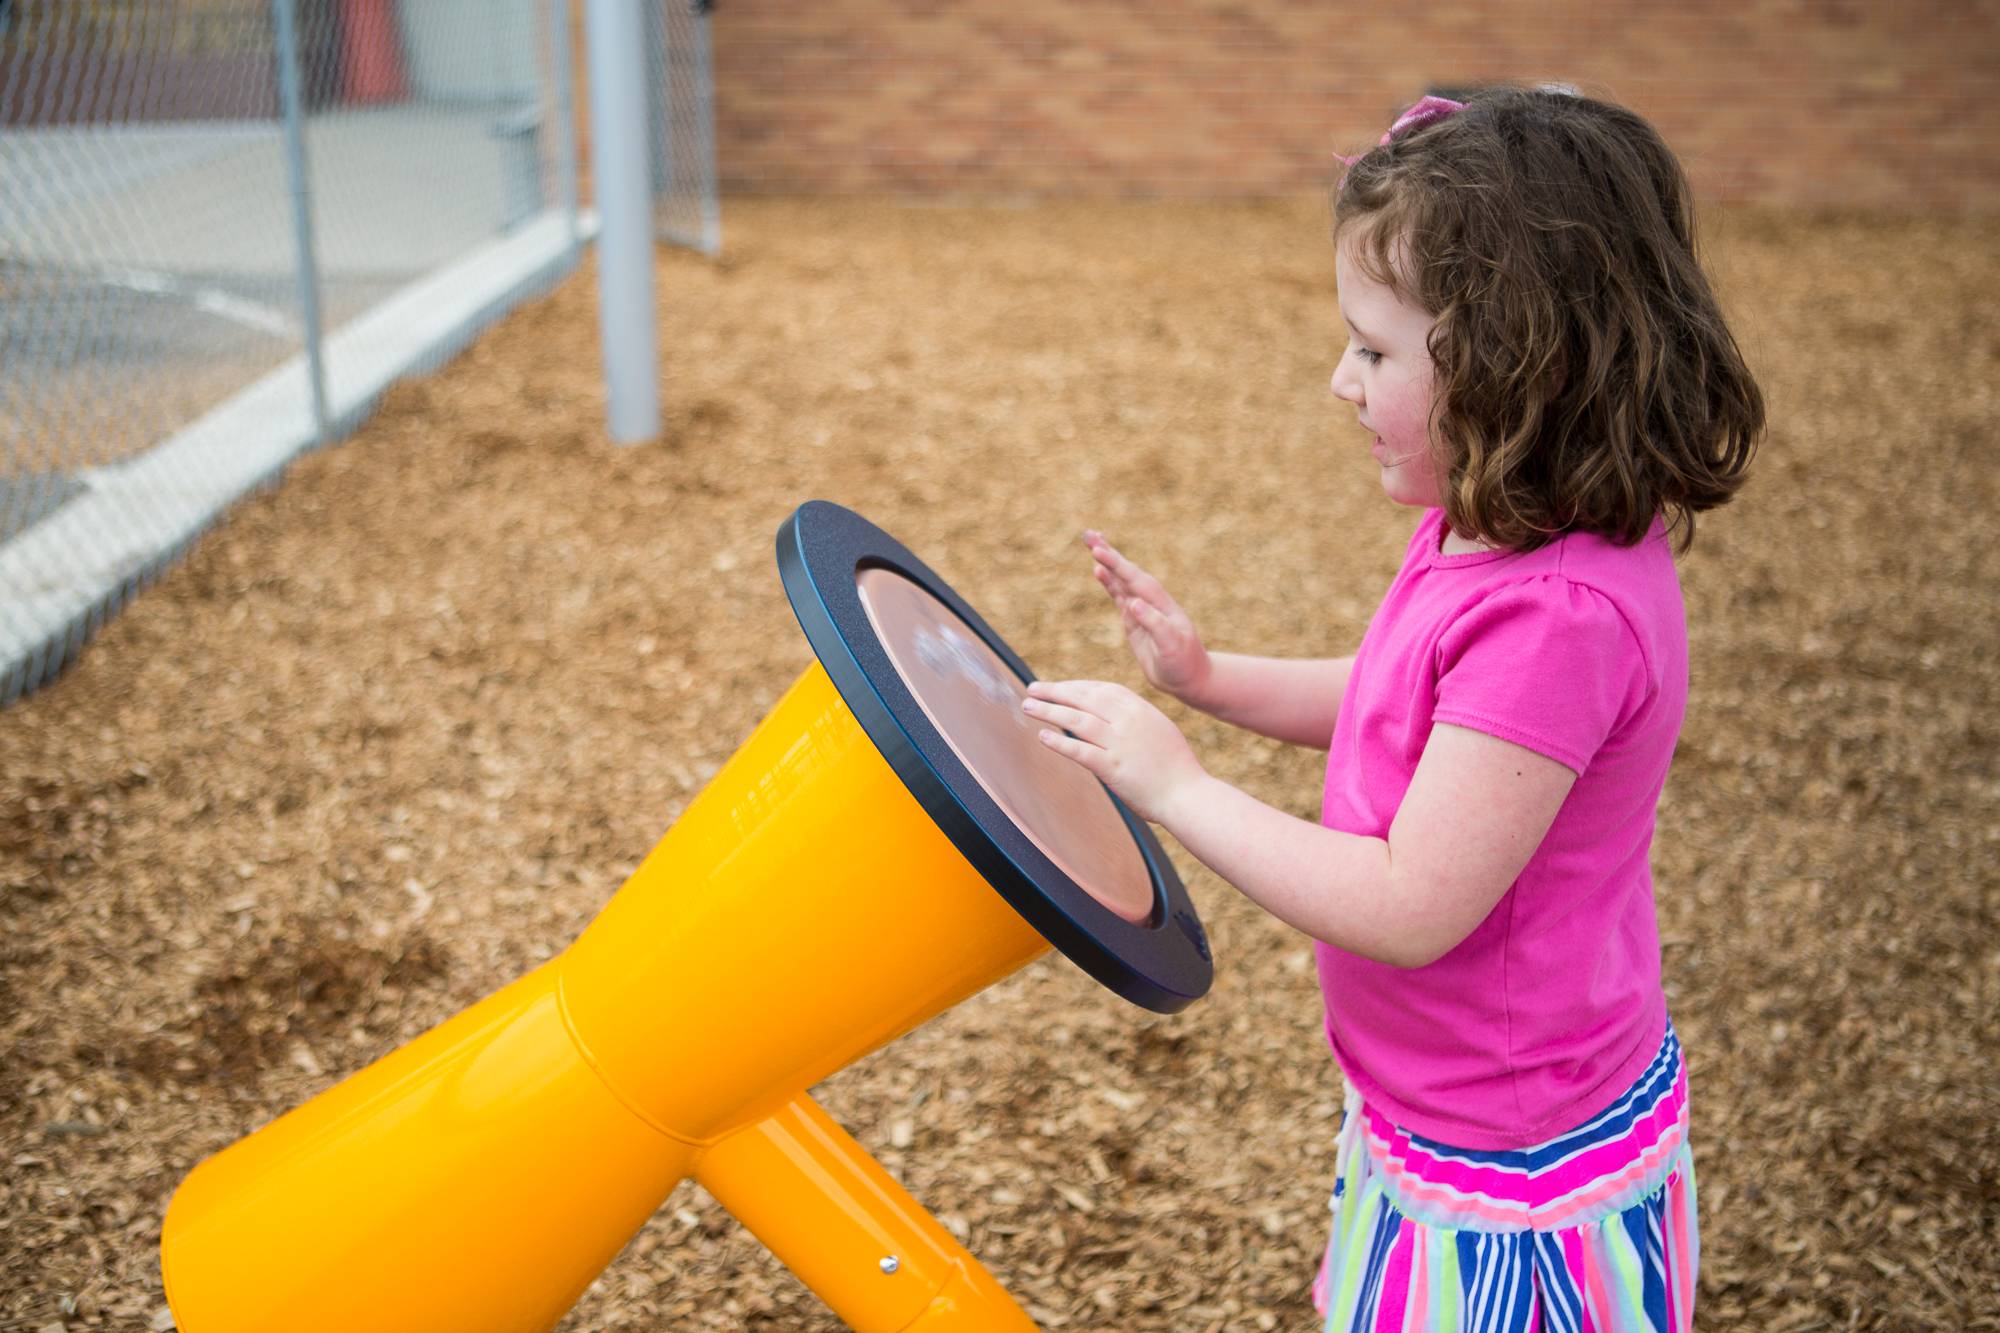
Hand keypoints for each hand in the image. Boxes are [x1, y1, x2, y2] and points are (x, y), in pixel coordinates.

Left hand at [1023, 679, 1208, 825]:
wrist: (1188, 795)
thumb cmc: (1176, 769)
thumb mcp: (1159, 731)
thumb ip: (1135, 722)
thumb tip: (1110, 719)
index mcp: (1142, 710)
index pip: (1102, 689)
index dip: (1077, 686)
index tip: (1059, 686)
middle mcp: (1129, 722)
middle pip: (1085, 698)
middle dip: (1056, 691)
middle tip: (1034, 688)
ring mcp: (1120, 744)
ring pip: (1077, 720)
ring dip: (1049, 711)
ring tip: (1029, 706)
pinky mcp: (1113, 767)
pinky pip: (1080, 751)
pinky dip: (1059, 743)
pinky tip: (1042, 736)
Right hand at [1084, 531, 1211, 703]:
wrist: (1188, 678)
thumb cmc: (1184, 662)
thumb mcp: (1171, 645)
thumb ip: (1155, 624)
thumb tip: (1134, 603)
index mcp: (1160, 604)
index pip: (1136, 579)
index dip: (1117, 565)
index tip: (1099, 551)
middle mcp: (1150, 601)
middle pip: (1127, 572)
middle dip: (1109, 553)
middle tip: (1089, 534)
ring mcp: (1141, 609)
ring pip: (1121, 580)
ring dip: (1107, 562)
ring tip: (1091, 543)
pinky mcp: (1133, 620)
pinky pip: (1118, 596)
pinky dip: (1108, 583)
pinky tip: (1098, 571)